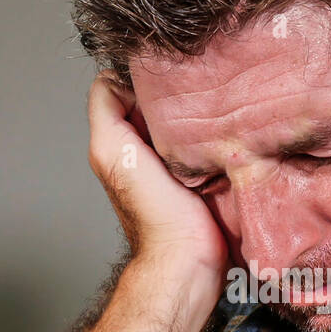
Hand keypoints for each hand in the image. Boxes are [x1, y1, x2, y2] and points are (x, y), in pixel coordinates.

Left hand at [86, 71, 227, 288]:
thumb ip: (106, 107)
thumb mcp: (111, 149)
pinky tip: (224, 132)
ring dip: (204, 112)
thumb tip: (119, 75)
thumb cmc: (152, 211)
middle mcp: (151, 148)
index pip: (133, 86)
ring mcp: (183, 160)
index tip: (168, 79)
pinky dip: (220, 133)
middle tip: (198, 92)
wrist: (189, 256)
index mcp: (124, 139)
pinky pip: (216, 139)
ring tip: (215, 110)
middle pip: (166, 101)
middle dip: (180, 92)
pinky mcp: (212, 172)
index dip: (149, 78)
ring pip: (193, 118)